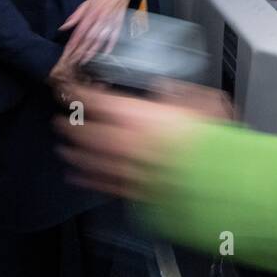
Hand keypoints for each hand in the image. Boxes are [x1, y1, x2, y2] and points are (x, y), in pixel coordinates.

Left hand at [53, 0, 131, 77]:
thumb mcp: (85, 4)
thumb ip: (74, 17)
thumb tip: (63, 27)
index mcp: (89, 15)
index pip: (79, 33)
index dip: (73, 44)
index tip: (68, 53)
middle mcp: (99, 20)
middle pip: (88, 39)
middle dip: (80, 51)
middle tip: (74, 61)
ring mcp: (109, 23)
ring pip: (100, 40)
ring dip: (92, 51)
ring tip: (85, 60)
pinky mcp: (118, 25)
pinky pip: (114, 37)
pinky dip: (110, 46)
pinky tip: (105, 54)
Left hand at [54, 79, 231, 199]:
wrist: (217, 177)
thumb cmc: (212, 140)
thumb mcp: (204, 102)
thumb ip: (182, 93)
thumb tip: (166, 87)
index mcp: (139, 115)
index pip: (99, 101)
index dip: (80, 93)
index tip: (71, 89)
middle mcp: (125, 140)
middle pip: (86, 131)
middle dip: (70, 124)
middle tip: (59, 119)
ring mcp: (126, 166)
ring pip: (89, 158)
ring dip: (73, 151)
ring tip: (63, 147)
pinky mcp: (132, 188)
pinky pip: (101, 182)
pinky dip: (85, 177)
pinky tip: (76, 175)